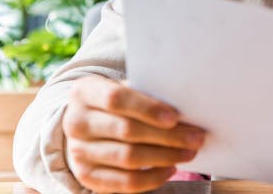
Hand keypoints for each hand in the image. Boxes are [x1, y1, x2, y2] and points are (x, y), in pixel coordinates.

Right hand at [62, 75, 205, 192]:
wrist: (85, 123)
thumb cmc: (116, 103)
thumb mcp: (123, 89)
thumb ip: (146, 94)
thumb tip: (186, 107)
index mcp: (85, 92)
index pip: (116, 99)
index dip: (148, 108)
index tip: (175, 118)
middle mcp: (76, 122)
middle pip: (126, 131)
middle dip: (167, 136)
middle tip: (195, 138)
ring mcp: (79, 152)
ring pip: (128, 158)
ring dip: (164, 156)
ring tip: (188, 152)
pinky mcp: (86, 176)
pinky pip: (123, 183)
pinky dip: (151, 178)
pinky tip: (170, 168)